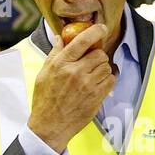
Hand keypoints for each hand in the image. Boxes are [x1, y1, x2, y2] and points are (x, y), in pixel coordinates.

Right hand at [26, 22, 115, 152]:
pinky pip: (110, 81)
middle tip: (92, 62)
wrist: (49, 126)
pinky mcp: (96, 97)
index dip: (95, 31)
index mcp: (61, 64)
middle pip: (99, 54)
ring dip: (102, 69)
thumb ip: (54, 54)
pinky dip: (107, 80)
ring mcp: (87, 85)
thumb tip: (60, 38)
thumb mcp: (43, 74)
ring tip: (93, 75)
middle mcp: (75, 73)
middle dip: (97, 56)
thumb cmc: (44, 100)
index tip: (101, 28)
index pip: (82, 40)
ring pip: (106, 67)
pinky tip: (98, 84)